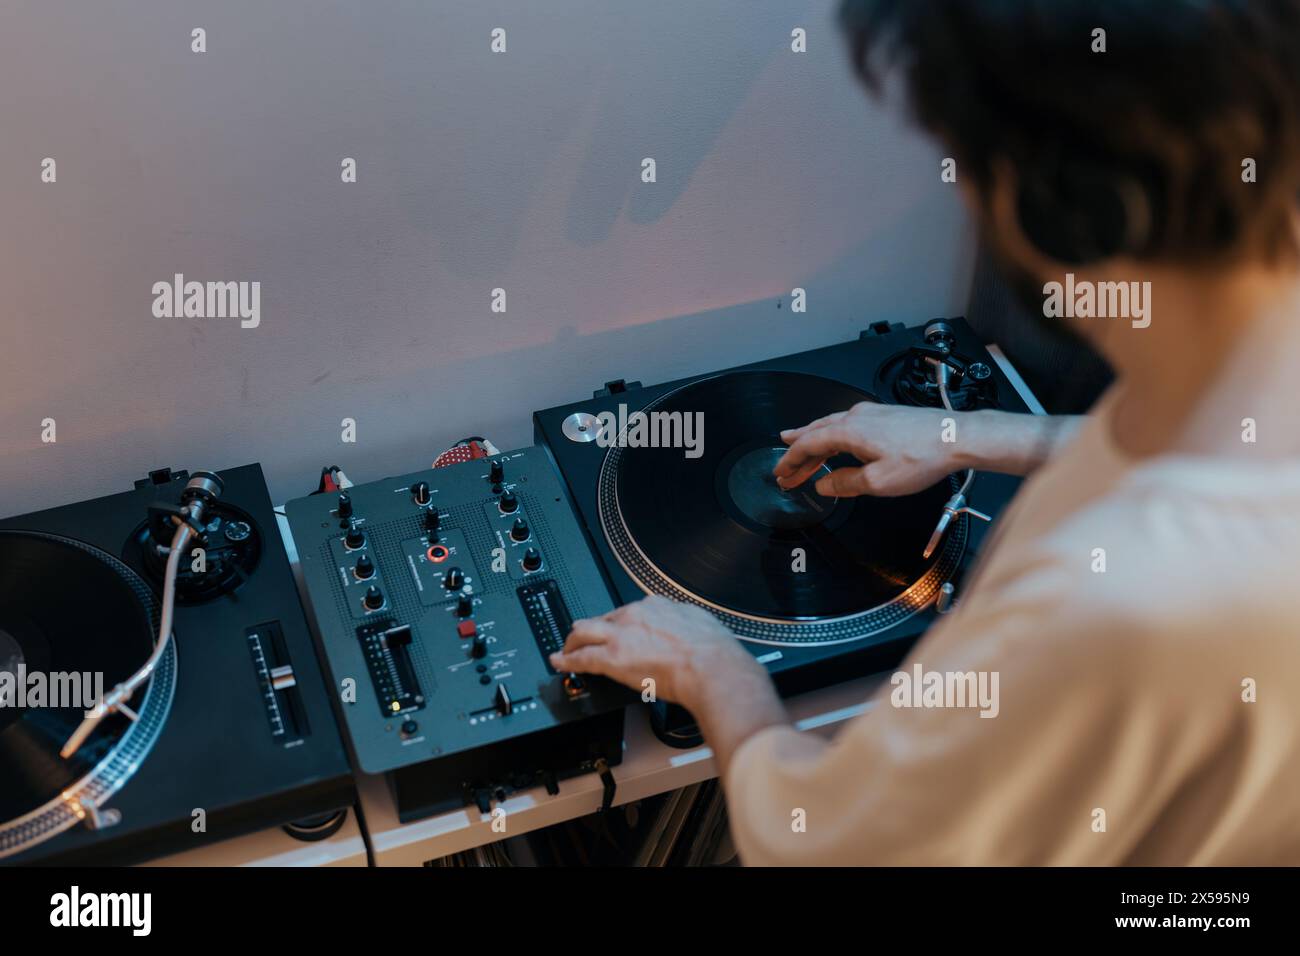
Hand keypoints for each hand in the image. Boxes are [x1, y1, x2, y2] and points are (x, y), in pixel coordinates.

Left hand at [550, 595, 764, 709]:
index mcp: (655, 606)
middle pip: (600, 618)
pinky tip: (559, 663)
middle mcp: (634, 616)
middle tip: (582, 639)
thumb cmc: (712, 651)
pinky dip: (566, 660)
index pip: (627, 612)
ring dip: (573, 642)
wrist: (710, 667)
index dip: (618, 624)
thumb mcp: (699, 622)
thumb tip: (686, 626)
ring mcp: (620, 636)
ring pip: (584, 632)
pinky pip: (581, 658)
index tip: (616, 630)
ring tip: (566, 650)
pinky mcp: (611, 658)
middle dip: (589, 629)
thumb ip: (684, 622)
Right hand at [773, 401, 960, 496]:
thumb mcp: (878, 482)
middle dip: (797, 452)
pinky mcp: (885, 416)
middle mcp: (857, 416)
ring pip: (831, 426)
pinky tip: (837, 443)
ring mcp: (872, 414)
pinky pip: (848, 425)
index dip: (790, 460)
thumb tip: (825, 484)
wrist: (956, 437)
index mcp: (849, 430)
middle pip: (816, 433)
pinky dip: (833, 436)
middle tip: (785, 468)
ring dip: (814, 442)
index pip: (808, 444)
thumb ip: (846, 483)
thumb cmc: (924, 456)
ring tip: (800, 450)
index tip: (781, 472)